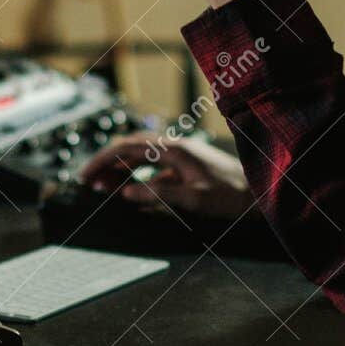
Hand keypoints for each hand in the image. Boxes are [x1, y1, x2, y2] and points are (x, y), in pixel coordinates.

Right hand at [76, 133, 250, 219]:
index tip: (85, 176)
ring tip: (102, 186)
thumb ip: (159, 194)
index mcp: (174, 149)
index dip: (103, 161)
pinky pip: (153, 168)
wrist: (258, 192)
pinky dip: (136, 177)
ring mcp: (180, 155)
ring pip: (140, 156)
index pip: (127, 149)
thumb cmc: (231, 195)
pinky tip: (129, 192)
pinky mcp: (184, 166)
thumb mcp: (194, 198)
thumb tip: (126, 193)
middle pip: (130, 148)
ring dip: (120, 170)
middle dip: (106, 163)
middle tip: (87, 181)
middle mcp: (175, 147)